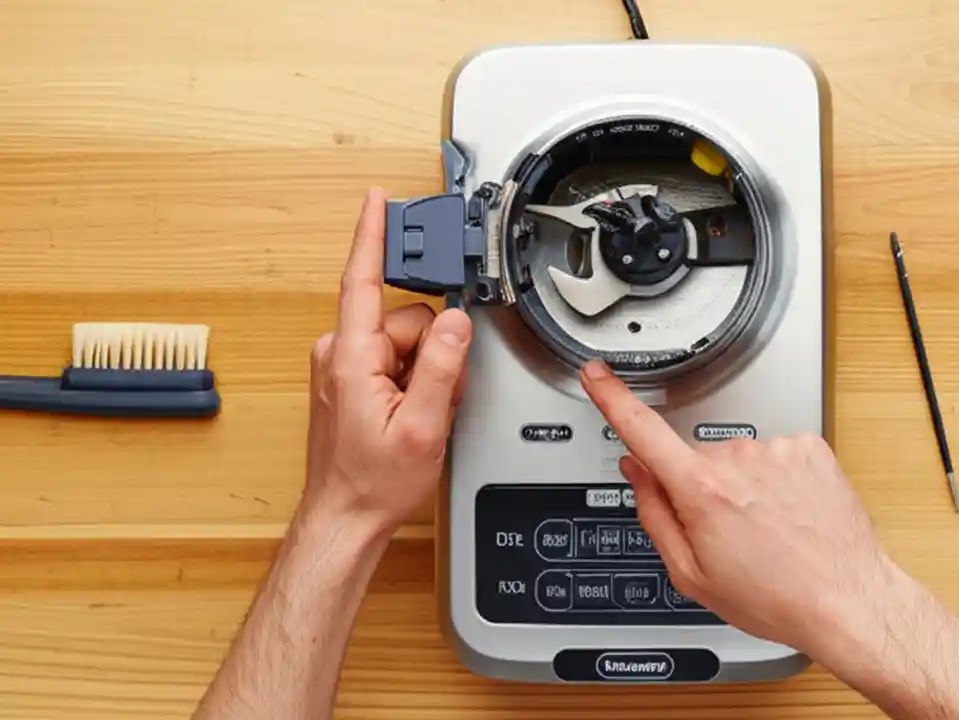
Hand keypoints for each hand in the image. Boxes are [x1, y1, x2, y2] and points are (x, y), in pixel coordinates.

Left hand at [304, 188, 472, 535]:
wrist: (344, 517)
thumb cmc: (373, 482)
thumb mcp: (422, 426)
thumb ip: (442, 368)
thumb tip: (455, 321)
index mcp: (352, 357)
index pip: (361, 280)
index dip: (373, 236)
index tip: (377, 200)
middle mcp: (339, 354)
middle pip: (406, 320)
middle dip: (434, 351)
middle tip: (437, 396)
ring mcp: (341, 367)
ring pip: (405, 342)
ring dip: (425, 372)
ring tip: (421, 413)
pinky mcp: (347, 380)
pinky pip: (393, 360)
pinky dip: (412, 381)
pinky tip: (411, 412)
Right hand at [580, 360, 890, 654]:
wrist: (844, 599)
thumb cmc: (774, 596)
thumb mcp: (692, 575)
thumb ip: (654, 515)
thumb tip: (638, 472)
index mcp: (703, 491)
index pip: (642, 431)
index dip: (612, 398)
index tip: (596, 375)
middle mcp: (739, 459)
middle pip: (697, 460)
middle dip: (703, 490)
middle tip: (731, 535)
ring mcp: (777, 449)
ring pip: (739, 458)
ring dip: (746, 486)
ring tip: (770, 530)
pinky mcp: (809, 446)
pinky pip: (775, 454)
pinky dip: (778, 480)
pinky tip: (790, 513)